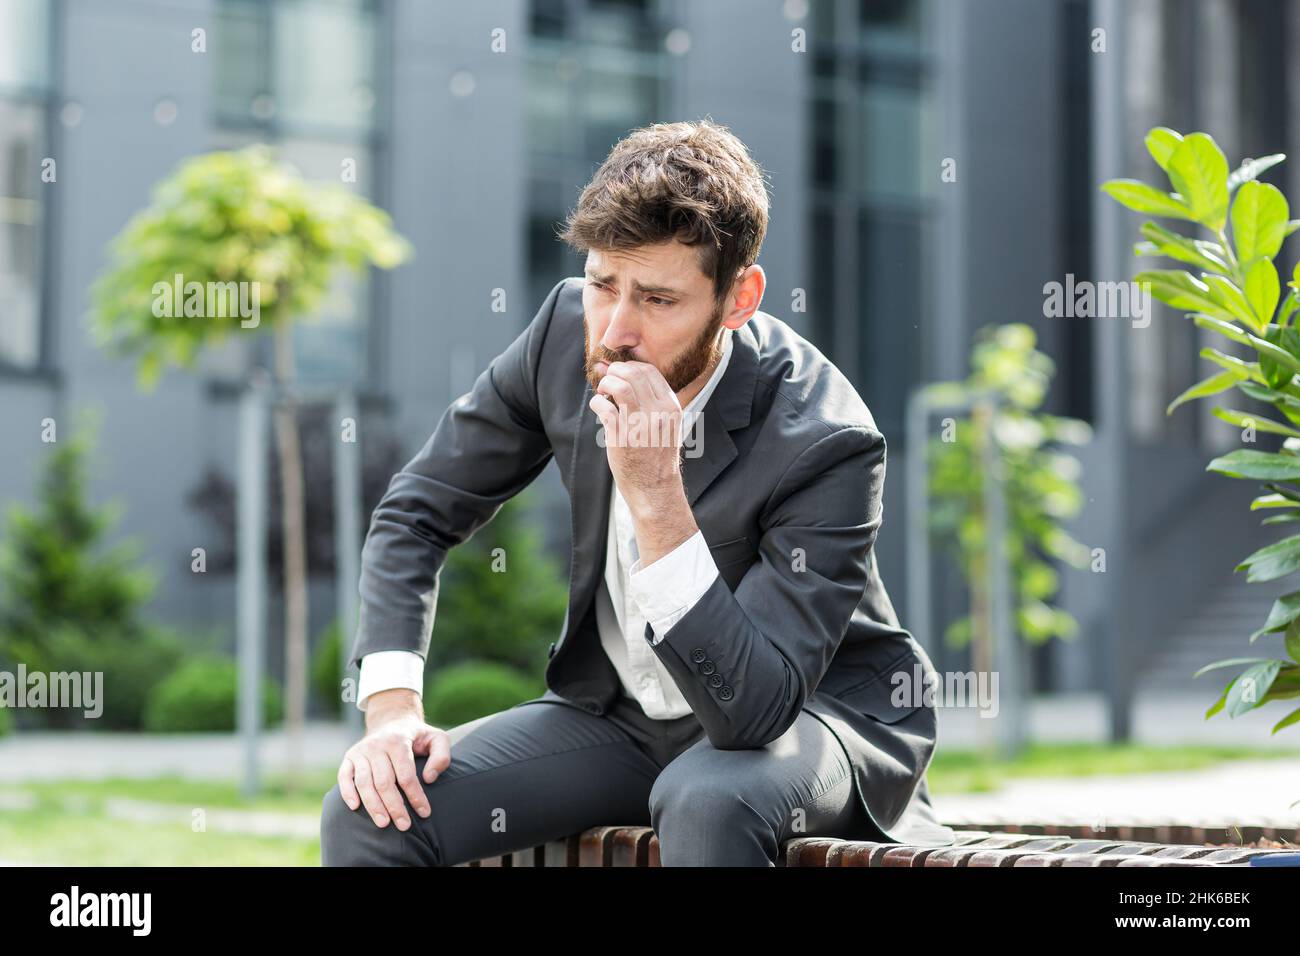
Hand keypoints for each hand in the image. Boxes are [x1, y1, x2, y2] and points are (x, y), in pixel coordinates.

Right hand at [336, 689, 450, 829]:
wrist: (392, 721)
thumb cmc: (418, 736)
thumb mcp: (437, 739)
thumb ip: (441, 756)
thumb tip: (429, 778)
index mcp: (398, 740)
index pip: (406, 774)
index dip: (415, 795)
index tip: (424, 813)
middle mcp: (376, 745)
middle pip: (384, 781)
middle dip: (394, 806)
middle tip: (404, 826)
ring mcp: (361, 751)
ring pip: (364, 782)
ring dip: (373, 805)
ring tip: (384, 823)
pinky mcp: (349, 757)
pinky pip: (344, 776)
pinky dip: (347, 792)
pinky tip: (355, 807)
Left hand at [588, 359, 687, 510]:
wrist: (654, 487)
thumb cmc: (656, 453)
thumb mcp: (664, 423)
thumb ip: (648, 399)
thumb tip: (618, 369)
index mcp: (671, 407)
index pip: (650, 371)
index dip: (629, 366)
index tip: (620, 374)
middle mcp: (658, 413)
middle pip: (633, 374)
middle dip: (615, 372)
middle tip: (608, 381)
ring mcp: (640, 425)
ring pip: (620, 386)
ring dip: (606, 384)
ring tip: (603, 393)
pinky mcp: (622, 437)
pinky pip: (605, 408)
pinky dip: (597, 403)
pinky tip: (598, 408)